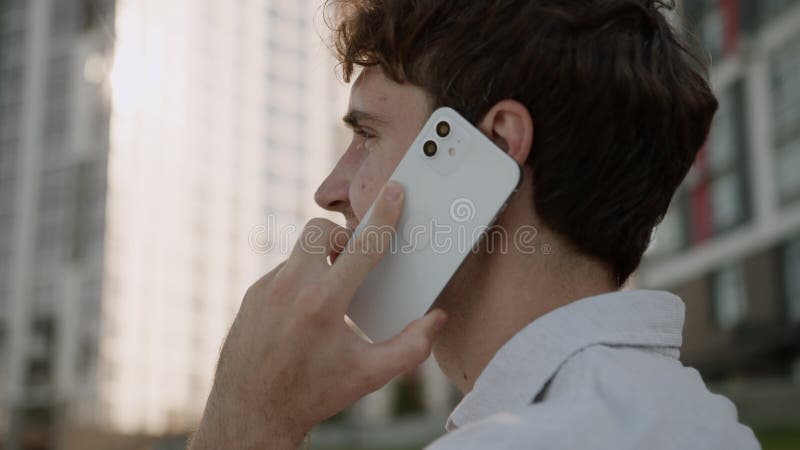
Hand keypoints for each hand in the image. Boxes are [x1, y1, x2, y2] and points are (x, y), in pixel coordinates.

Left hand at [188, 181, 447, 449]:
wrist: (250, 413)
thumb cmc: (310, 395)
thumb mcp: (369, 376)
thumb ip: (411, 347)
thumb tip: (436, 320)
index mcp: (323, 303)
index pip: (363, 246)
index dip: (384, 216)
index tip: (394, 193)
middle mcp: (290, 288)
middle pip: (320, 230)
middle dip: (341, 236)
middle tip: (353, 260)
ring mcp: (265, 289)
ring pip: (300, 253)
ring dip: (321, 263)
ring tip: (331, 296)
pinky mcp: (252, 296)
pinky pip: (282, 273)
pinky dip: (300, 283)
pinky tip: (305, 315)